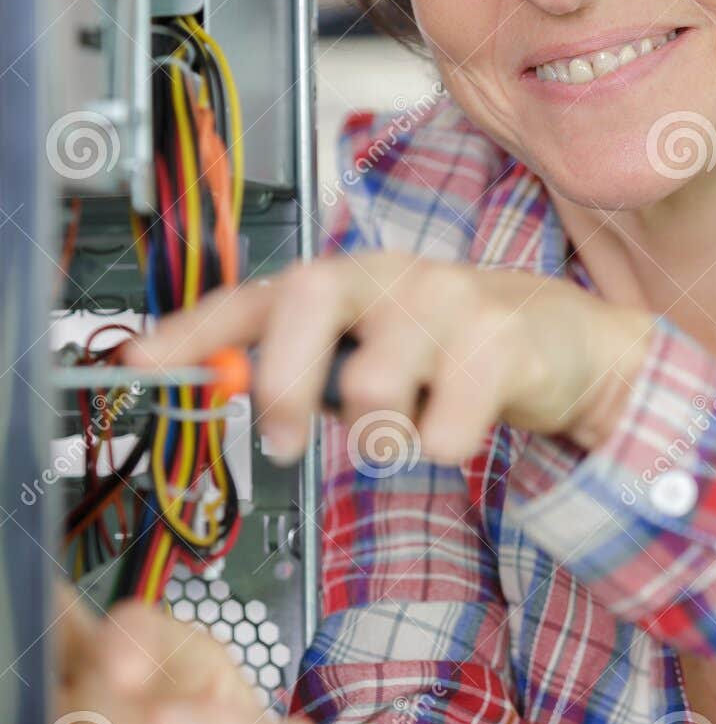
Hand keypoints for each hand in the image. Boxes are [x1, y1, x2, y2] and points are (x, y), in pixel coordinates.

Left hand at [121, 252, 653, 463]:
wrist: (564, 340)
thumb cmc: (451, 348)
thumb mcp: (372, 346)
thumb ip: (302, 365)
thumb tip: (221, 385)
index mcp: (346, 279)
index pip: (255, 294)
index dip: (193, 327)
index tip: (141, 362)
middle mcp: (391, 274)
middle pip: (310, 302)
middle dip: (286, 385)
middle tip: (290, 443)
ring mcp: (449, 301)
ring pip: (375, 388)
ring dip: (380, 436)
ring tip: (407, 427)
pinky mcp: (503, 341)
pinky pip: (443, 431)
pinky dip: (442, 449)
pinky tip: (462, 424)